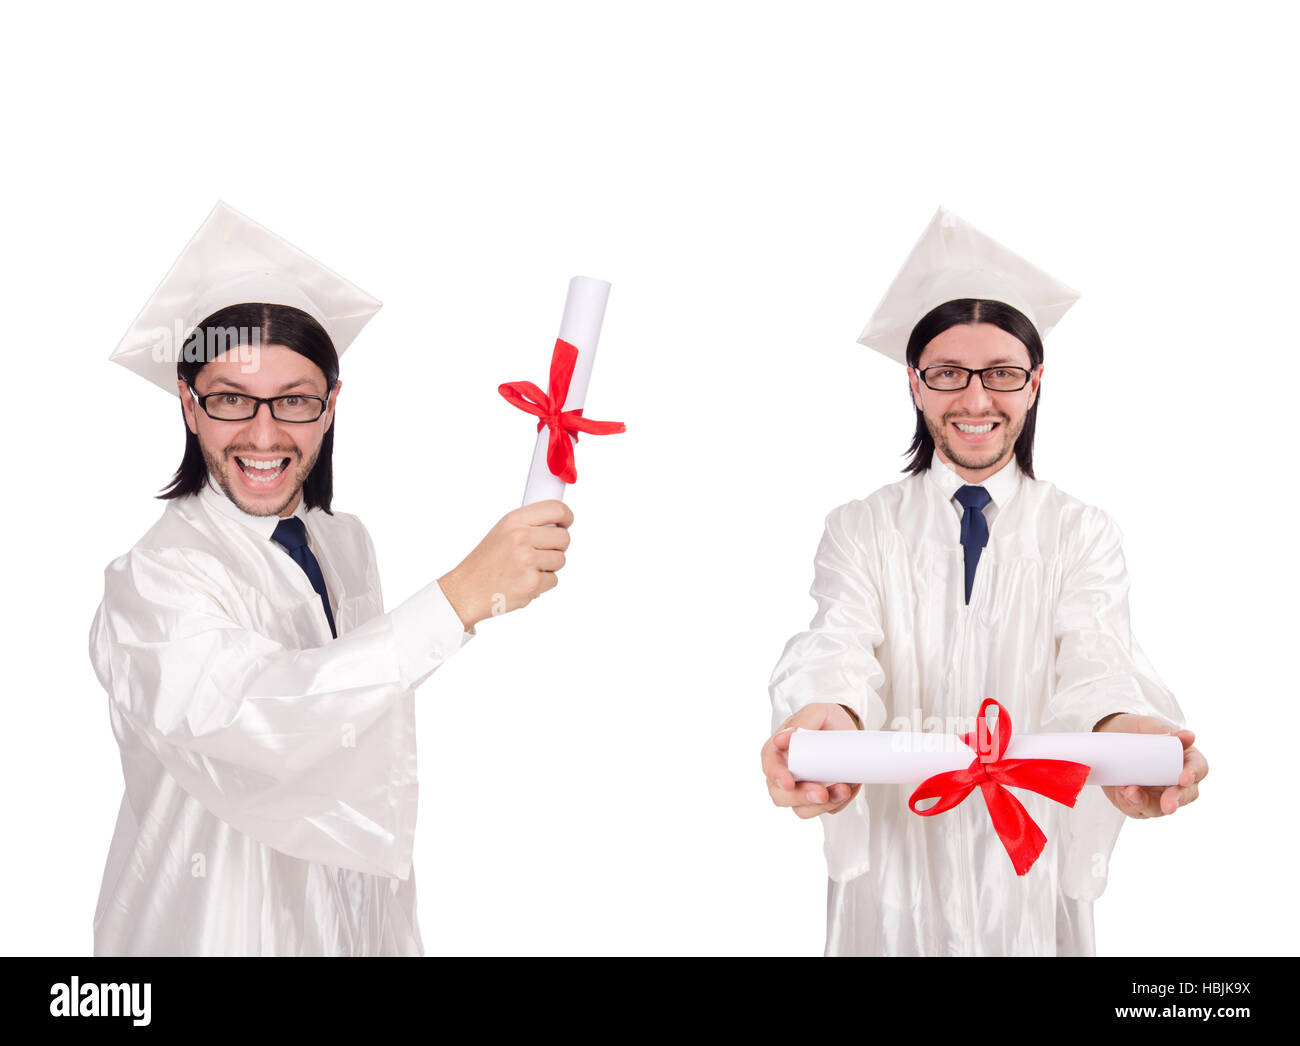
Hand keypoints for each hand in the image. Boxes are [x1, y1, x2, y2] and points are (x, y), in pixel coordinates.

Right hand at [437, 500, 572, 628]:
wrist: (467, 590)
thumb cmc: (486, 561)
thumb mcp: (502, 531)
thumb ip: (529, 524)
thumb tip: (559, 523)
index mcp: (514, 520)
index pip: (557, 509)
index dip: (567, 517)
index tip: (566, 523)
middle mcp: (521, 537)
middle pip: (564, 537)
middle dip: (557, 547)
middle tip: (541, 552)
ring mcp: (527, 560)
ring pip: (561, 560)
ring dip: (549, 566)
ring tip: (527, 568)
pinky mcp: (532, 583)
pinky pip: (554, 580)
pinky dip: (542, 583)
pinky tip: (524, 581)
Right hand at [762, 703, 861, 817]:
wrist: (846, 730)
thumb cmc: (825, 720)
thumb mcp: (816, 712)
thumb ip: (802, 721)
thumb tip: (784, 738)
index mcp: (777, 751)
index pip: (769, 766)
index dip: (776, 776)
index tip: (788, 783)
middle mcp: (785, 774)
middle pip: (781, 796)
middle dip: (802, 798)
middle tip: (822, 793)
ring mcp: (802, 789)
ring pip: (803, 809)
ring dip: (824, 805)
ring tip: (844, 789)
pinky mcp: (820, 799)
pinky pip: (827, 809)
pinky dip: (840, 802)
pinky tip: (850, 787)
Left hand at [1094, 713, 1207, 817]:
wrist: (1110, 739)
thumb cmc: (1137, 731)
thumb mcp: (1147, 726)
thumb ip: (1162, 730)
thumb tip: (1184, 736)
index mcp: (1187, 759)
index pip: (1199, 768)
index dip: (1193, 773)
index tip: (1183, 778)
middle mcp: (1177, 782)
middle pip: (1185, 795)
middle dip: (1175, 800)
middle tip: (1168, 806)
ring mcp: (1159, 795)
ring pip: (1159, 807)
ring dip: (1145, 803)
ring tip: (1129, 792)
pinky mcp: (1139, 802)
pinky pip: (1136, 809)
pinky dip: (1129, 802)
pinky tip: (1121, 791)